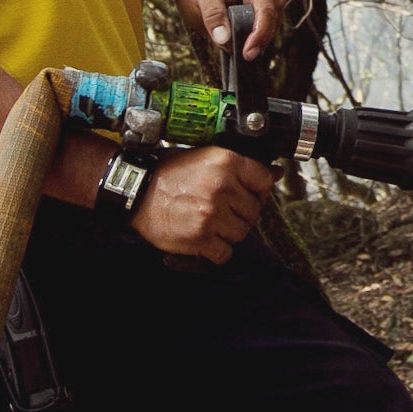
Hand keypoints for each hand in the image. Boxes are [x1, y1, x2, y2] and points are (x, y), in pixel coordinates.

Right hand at [130, 145, 274, 262]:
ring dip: (228, 232)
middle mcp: (222, 187)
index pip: (263, 180)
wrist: (136, 190)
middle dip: (240, 213)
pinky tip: (203, 238)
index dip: (256, 190)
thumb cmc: (168, 173)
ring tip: (209, 222)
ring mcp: (212, 214)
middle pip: (254, 210)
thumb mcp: (205, 158)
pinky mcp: (200, 237)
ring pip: (241, 233)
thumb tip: (276, 173)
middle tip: (221, 209)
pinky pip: (224, 253)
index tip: (246, 194)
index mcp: (226, 162)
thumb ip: (240, 168)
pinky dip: (216, 250)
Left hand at [178, 0, 283, 60]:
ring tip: (226, 36)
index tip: (247, 54)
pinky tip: (234, 39)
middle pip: (269, 27)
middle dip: (250, 42)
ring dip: (247, 42)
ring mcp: (275, 10)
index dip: (259, 35)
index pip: (266, 12)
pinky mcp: (271, 21)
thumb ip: (212, 13)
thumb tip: (223, 38)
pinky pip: (263, 37)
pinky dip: (248, 42)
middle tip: (226, 47)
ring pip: (267, 35)